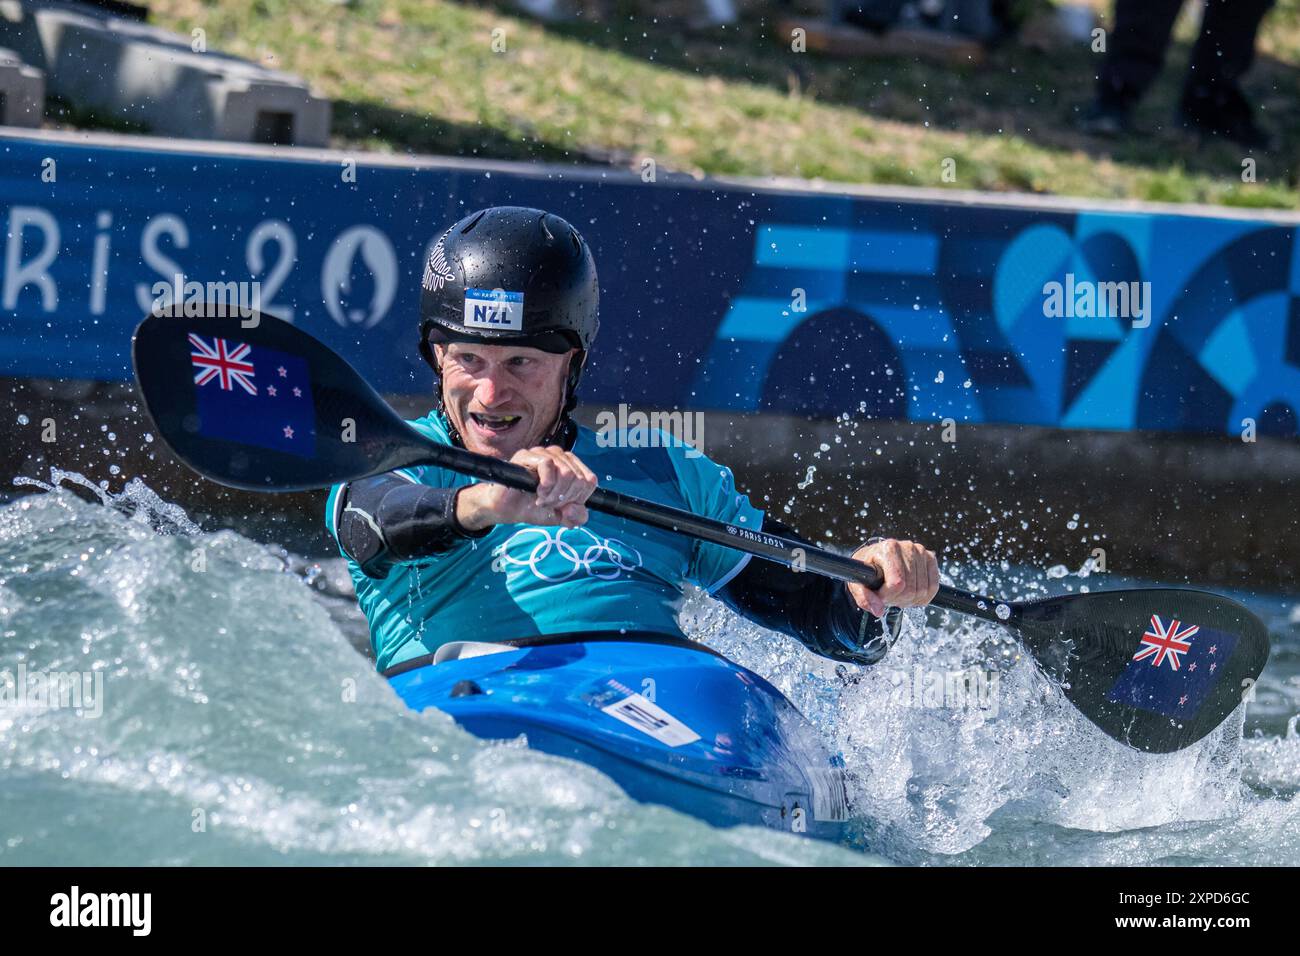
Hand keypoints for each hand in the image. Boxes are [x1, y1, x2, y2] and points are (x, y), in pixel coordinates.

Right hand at [455, 445, 597, 529]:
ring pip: (566, 471)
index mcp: (570, 466)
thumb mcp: (561, 517)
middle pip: (579, 478)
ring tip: (542, 499)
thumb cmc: (532, 508)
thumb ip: (578, 517)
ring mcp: (543, 453)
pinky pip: (548, 465)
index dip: (579, 498)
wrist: (506, 510)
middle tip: (549, 503)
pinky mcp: (527, 455)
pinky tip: (537, 491)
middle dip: (565, 498)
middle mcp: (558, 456)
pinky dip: (545, 484)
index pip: (590, 480)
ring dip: (554, 494)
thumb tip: (576, 508)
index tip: (563, 505)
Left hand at [846, 539, 938, 617]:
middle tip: (888, 597)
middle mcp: (907, 547)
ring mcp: (921, 552)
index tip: (878, 596)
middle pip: (911, 589)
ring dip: (910, 600)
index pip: (897, 583)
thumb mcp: (857, 583)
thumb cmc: (866, 571)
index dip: (887, 597)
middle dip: (898, 600)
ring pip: (923, 591)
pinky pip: (933, 587)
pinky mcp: (930, 558)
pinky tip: (911, 596)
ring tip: (898, 595)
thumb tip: (879, 611)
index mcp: (889, 549)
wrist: (875, 558)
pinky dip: (923, 598)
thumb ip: (864, 598)